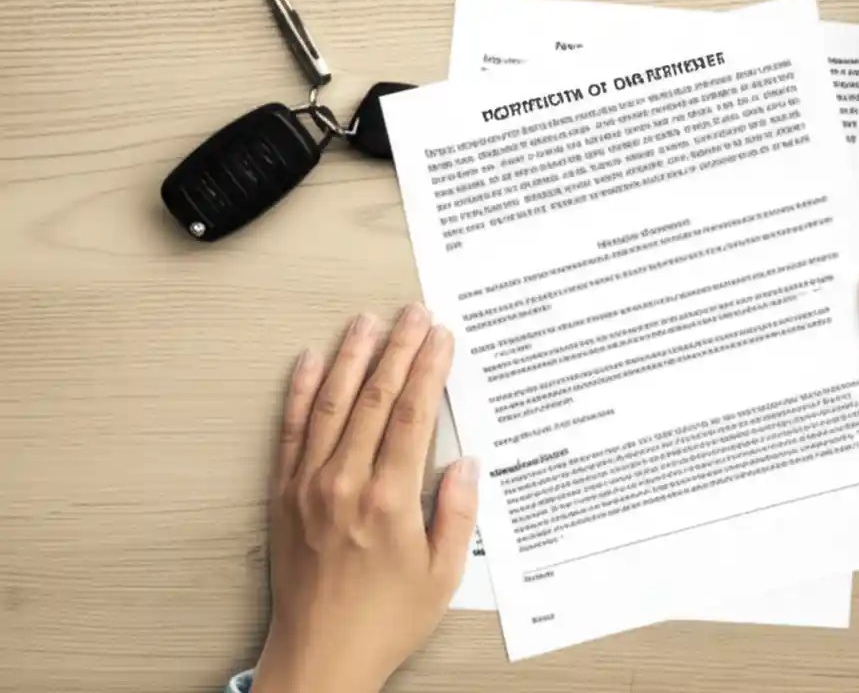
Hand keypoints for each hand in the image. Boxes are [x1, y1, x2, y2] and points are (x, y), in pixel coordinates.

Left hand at [253, 304, 476, 692]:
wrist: (320, 654)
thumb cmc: (383, 620)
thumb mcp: (443, 574)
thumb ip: (456, 513)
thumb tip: (465, 463)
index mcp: (389, 500)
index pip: (411, 415)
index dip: (428, 369)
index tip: (440, 337)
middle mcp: (344, 483)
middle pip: (373, 398)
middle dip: (397, 349)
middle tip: (412, 313)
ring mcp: (308, 485)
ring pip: (330, 404)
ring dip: (350, 357)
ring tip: (366, 322)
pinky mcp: (283, 494)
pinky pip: (291, 430)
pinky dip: (299, 392)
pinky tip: (308, 362)